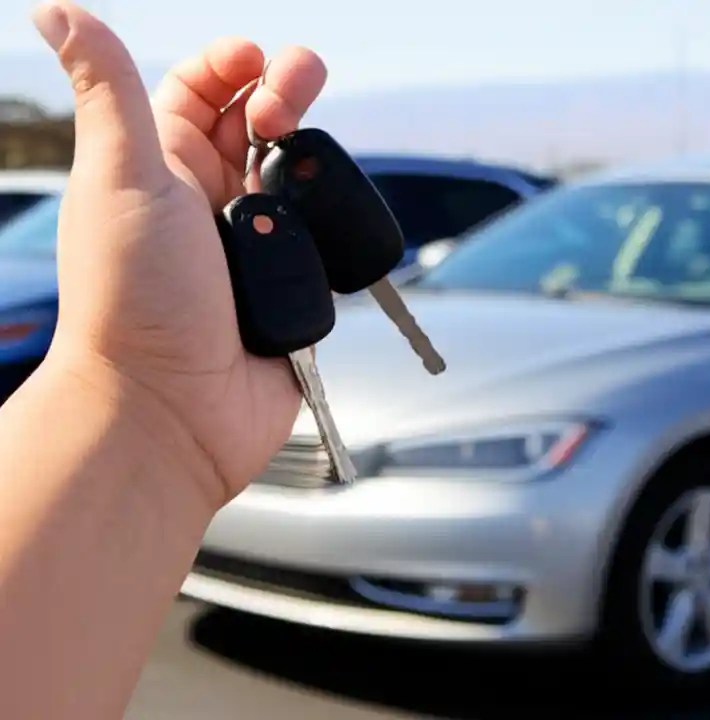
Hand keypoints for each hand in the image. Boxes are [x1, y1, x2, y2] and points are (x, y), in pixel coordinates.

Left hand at [32, 1, 326, 506]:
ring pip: (305, 178)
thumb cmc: (134, 301)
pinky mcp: (294, 287)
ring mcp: (256, 245)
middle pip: (263, 121)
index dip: (235, 65)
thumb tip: (56, 7)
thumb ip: (111, 88)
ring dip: (309, 171)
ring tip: (295, 189)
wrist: (174, 411)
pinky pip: (329, 240)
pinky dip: (331, 230)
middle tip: (292, 106)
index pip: (204, 88)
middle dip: (288, 96)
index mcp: (159, 165)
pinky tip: (318, 236)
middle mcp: (208, 200)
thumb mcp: (121, 176)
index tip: (256, 66)